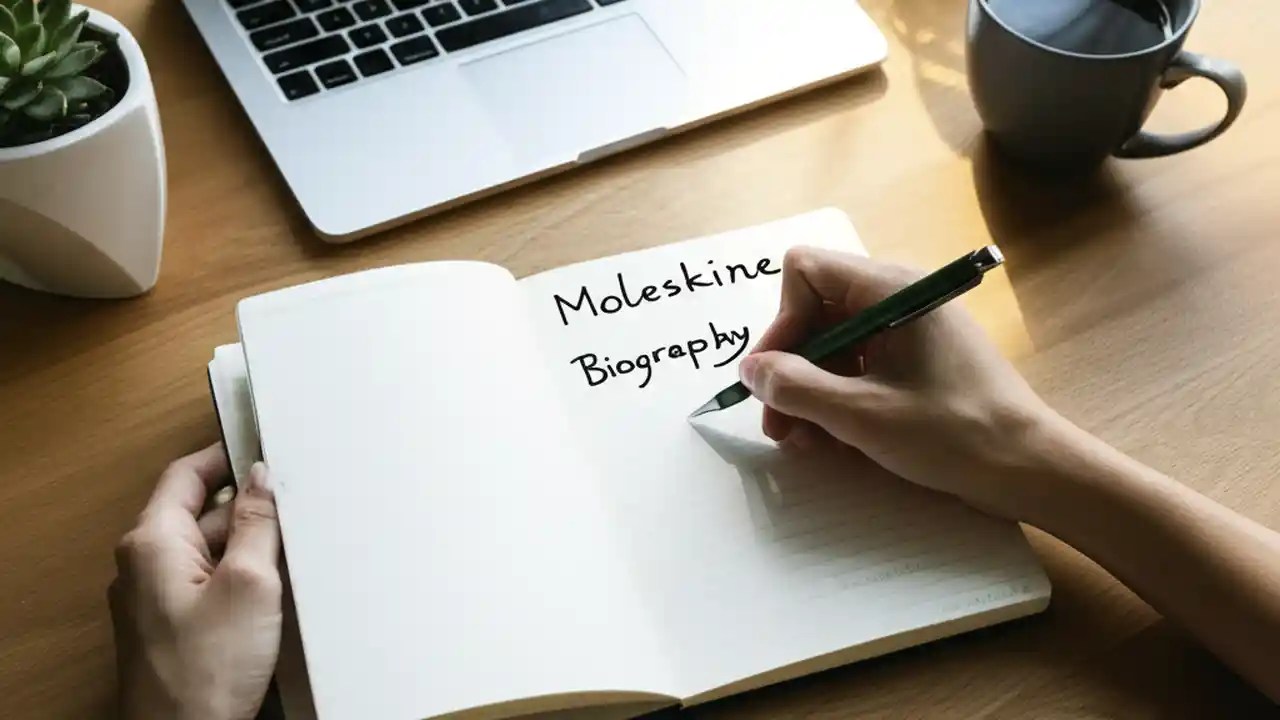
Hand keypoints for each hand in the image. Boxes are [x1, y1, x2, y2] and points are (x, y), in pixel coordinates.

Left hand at [110, 445, 281, 719]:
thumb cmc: (206, 671)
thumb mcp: (250, 583)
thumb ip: (257, 523)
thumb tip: (262, 477)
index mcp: (152, 542)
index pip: (186, 475)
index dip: (225, 456)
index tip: (263, 446)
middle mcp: (144, 565)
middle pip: (201, 514)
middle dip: (248, 509)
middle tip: (296, 508)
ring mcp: (155, 599)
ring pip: (208, 552)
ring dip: (248, 548)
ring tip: (292, 555)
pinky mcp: (171, 628)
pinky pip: (207, 584)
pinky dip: (240, 578)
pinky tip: (273, 592)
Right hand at [740, 246, 1058, 519]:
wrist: (1029, 466)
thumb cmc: (952, 432)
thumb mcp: (860, 414)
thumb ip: (795, 388)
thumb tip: (751, 371)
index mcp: (888, 289)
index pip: (804, 272)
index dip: (782, 324)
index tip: (778, 378)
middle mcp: (897, 296)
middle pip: (816, 313)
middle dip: (792, 369)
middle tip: (779, 426)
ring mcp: (910, 328)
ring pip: (836, 345)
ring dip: (812, 392)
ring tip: (806, 443)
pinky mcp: (920, 359)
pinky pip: (863, 365)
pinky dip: (841, 399)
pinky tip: (835, 441)